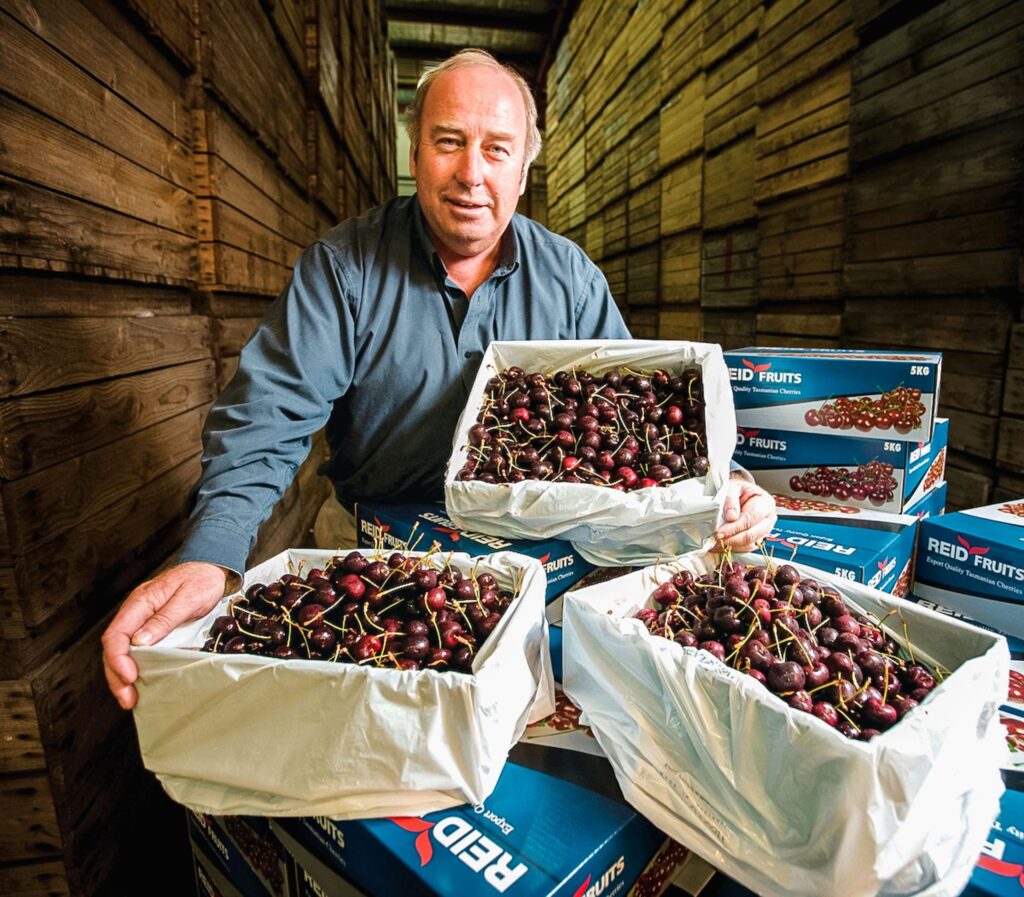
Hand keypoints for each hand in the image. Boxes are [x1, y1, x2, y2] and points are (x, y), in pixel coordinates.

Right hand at [102, 561, 228, 709]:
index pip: (116, 634)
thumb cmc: (201, 580)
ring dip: (122, 677)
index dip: (118, 658)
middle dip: (116, 675)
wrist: (213, 570)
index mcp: (140, 603)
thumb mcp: (187, 598)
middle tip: (128, 698)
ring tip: (130, 698)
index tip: (130, 676)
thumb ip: (164, 619)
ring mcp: (141, 621)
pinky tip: (140, 683)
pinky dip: (135, 668)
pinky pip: (136, 651)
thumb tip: (139, 641)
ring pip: (122, 652)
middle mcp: (135, 613)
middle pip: (114, 648)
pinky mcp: (151, 628)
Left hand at [715, 479, 776, 551]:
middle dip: (732, 539)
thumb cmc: (739, 490)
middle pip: (751, 535)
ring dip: (732, 546)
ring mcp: (764, 530)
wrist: (742, 494)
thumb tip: (731, 517)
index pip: (750, 519)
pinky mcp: (758, 538)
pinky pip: (747, 548)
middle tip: (716, 540)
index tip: (720, 532)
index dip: (734, 528)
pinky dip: (734, 548)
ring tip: (717, 544)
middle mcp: (768, 519)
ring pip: (750, 544)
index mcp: (765, 503)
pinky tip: (722, 546)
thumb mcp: (733, 487)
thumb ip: (731, 500)